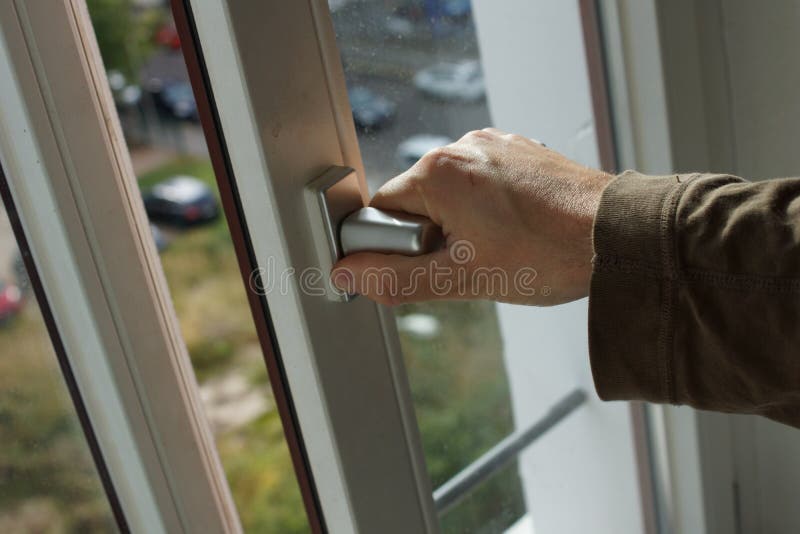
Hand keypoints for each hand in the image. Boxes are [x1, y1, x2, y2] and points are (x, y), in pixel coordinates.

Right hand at [331, 128, 612, 305]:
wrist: (618, 236)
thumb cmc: (545, 256)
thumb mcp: (462, 279)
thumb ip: (395, 279)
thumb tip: (347, 274)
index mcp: (438, 172)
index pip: (381, 212)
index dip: (396, 248)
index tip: (433, 266)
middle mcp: (461, 145)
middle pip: (413, 200)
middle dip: (430, 237)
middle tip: (473, 261)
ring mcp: (492, 144)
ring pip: (447, 193)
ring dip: (459, 224)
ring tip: (501, 247)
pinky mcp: (517, 150)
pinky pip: (479, 182)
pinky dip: (485, 208)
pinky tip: (515, 231)